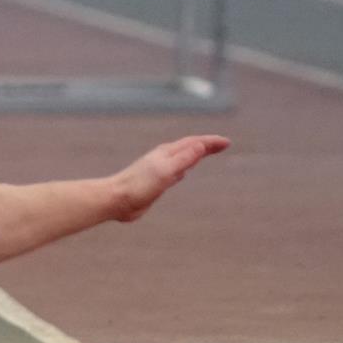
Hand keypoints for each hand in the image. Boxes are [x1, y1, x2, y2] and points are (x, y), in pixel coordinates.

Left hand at [107, 135, 229, 223]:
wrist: (116, 200)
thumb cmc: (138, 186)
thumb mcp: (165, 171)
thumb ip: (183, 159)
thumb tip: (200, 145)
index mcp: (167, 154)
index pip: (193, 143)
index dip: (211, 142)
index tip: (226, 142)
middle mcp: (163, 159)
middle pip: (189, 148)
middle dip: (206, 145)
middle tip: (223, 145)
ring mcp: (158, 171)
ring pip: (181, 159)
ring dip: (195, 155)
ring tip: (205, 153)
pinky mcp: (154, 183)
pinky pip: (174, 172)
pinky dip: (183, 169)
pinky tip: (183, 173)